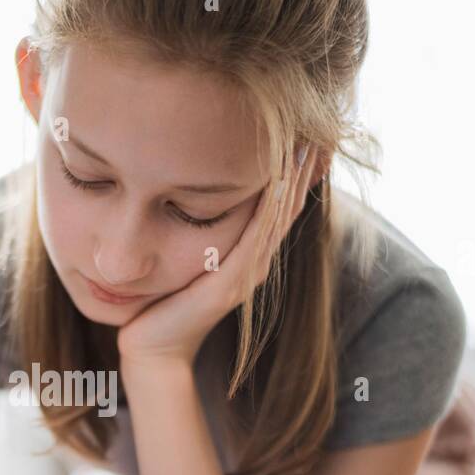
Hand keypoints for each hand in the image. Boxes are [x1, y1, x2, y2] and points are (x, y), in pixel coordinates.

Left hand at [116, 145, 318, 367]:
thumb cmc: (162, 301)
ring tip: (308, 142)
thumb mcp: (184, 255)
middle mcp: (255, 261)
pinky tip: (279, 180)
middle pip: (288, 204)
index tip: (305, 127)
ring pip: (279, 217)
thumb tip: (186, 185)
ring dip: (295, 180)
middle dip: (303, 166)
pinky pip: (257, 238)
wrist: (153, 349)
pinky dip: (270, 208)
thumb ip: (193, 228)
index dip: (295, 167)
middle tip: (321, 125)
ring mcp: (247, 273)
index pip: (280, 202)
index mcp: (247, 252)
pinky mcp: (230, 283)